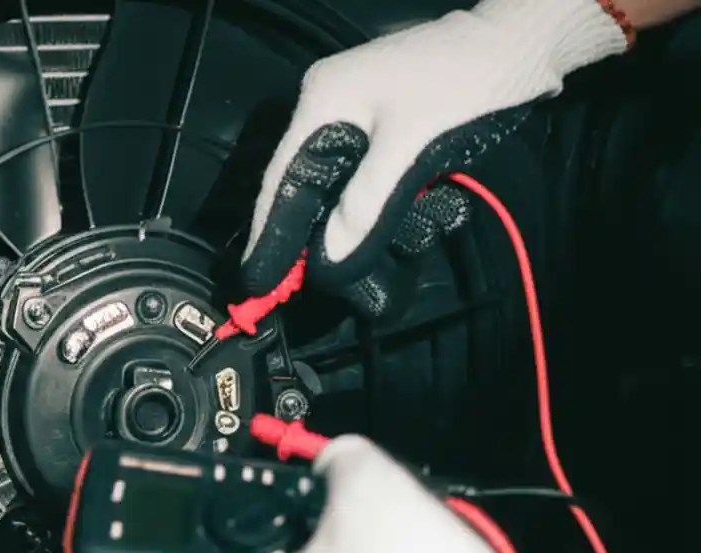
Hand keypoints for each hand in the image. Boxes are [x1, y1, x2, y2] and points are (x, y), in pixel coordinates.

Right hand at [241, 0, 628, 317]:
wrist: (524, 40)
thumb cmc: (466, 79)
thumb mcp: (414, 143)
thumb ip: (368, 202)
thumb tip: (330, 259)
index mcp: (323, 100)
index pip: (282, 178)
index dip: (269, 233)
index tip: (258, 281)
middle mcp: (333, 108)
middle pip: (313, 188)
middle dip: (330, 234)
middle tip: (332, 281)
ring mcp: (363, 118)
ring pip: (350, 189)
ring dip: (380, 219)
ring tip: (415, 227)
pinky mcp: (392, 129)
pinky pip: (378, 180)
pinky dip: (399, 202)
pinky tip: (432, 207)